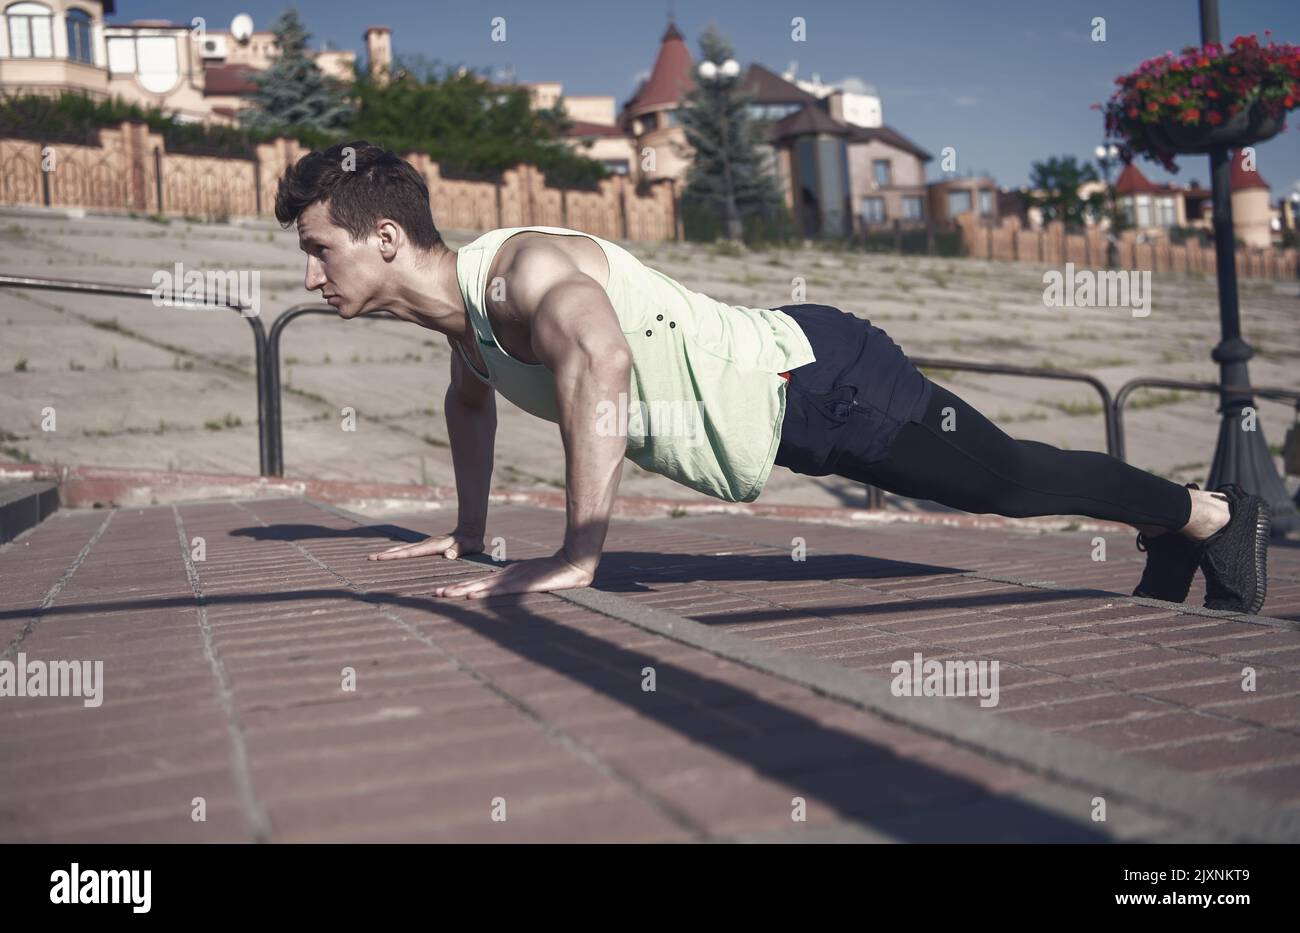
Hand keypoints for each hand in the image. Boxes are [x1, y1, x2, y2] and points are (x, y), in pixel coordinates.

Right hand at [367, 529, 484, 561]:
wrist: (470, 530)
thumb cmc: (471, 542)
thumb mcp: (469, 547)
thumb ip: (460, 550)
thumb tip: (449, 556)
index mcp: (433, 546)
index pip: (411, 552)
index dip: (396, 556)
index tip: (382, 557)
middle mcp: (426, 544)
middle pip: (403, 549)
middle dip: (387, 554)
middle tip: (370, 557)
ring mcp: (426, 544)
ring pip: (405, 548)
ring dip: (390, 553)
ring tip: (375, 556)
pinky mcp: (427, 546)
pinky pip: (410, 549)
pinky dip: (399, 552)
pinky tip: (392, 555)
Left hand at [434, 553, 593, 598]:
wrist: (574, 563)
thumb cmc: (557, 573)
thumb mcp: (535, 579)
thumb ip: (523, 583)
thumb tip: (511, 589)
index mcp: (509, 576)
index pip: (481, 584)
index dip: (462, 587)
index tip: (446, 591)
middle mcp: (508, 577)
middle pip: (477, 584)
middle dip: (456, 589)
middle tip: (436, 594)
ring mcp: (514, 579)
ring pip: (483, 587)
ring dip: (463, 592)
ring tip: (446, 595)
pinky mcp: (522, 584)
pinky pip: (499, 591)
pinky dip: (484, 594)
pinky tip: (472, 596)